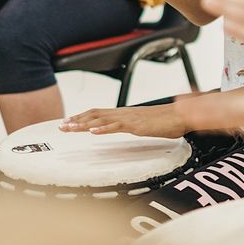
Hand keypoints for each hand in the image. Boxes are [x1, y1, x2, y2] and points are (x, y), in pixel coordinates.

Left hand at [59, 103, 186, 137]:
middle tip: (61, 125)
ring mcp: (130, 118)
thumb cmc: (167, 120)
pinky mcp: (137, 125)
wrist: (182, 115)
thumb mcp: (145, 123)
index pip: (98, 112)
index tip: (68, 121)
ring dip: (84, 124)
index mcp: (125, 113)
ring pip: (102, 119)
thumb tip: (125, 128)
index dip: (82, 116)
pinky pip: (118, 126)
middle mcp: (124, 113)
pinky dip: (104, 128)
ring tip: (70, 128)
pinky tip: (94, 132)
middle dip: (77, 120)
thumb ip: (133, 124)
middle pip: (95, 114)